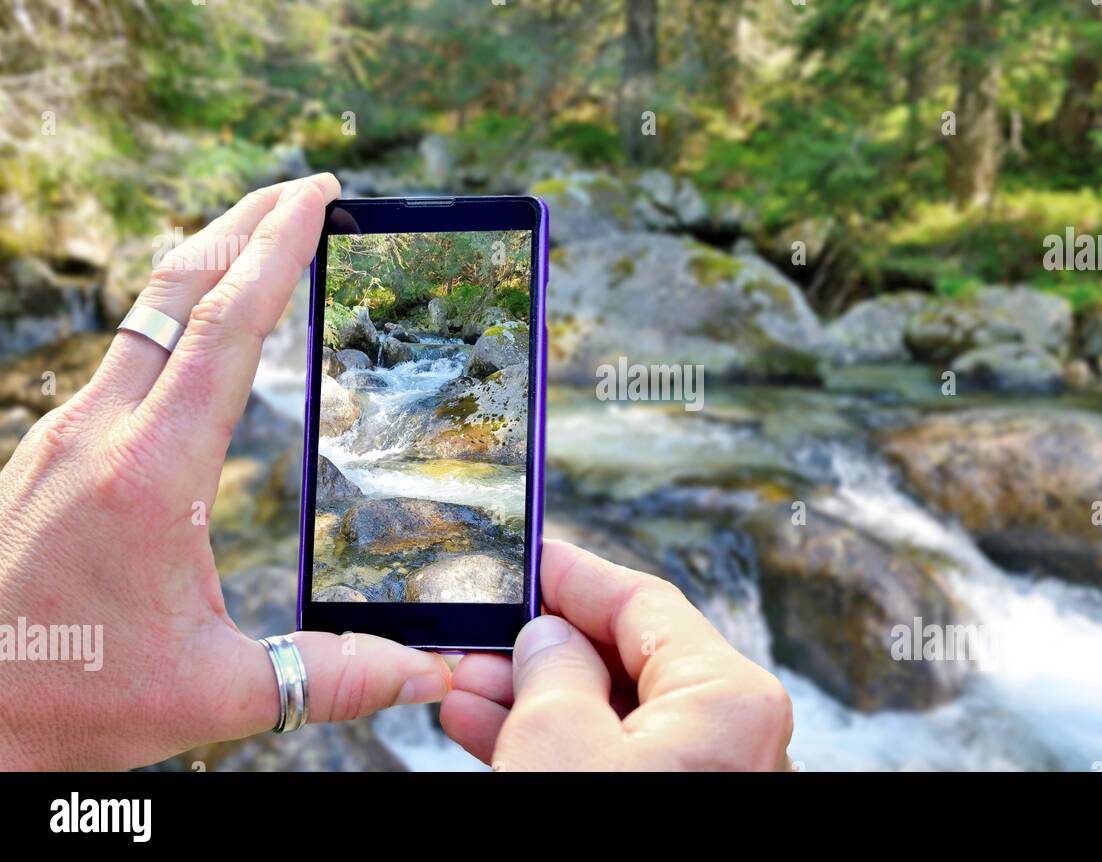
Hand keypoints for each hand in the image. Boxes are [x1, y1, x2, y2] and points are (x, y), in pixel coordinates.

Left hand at [0, 174, 451, 769]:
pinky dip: (175, 316)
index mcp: (150, 472)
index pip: (226, 328)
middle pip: (177, 289)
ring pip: (143, 315)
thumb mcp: (214, 695)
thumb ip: (330, 678)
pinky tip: (199, 333)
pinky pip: (122, 355)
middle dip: (246, 223)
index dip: (278, 251)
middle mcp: (99, 433)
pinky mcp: (48, 454)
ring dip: (207, 262)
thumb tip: (427, 675)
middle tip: (309, 188)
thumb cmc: (70, 701)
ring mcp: (64, 436)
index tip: (320, 196)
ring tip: (262, 239)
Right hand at [441, 539, 794, 770]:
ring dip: (537, 701)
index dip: (576, 577)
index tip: (531, 559)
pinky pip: (617, 761)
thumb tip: (548, 639)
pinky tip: (491, 731)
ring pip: (615, 717)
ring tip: (468, 688)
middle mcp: (735, 735)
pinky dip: (559, 746)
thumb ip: (552, 671)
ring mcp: (711, 775)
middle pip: (628, 660)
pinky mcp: (681, 804)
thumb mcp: (559, 744)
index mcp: (728, 698)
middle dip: (543, 648)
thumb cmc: (604, 846)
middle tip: (481, 637)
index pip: (644, 602)